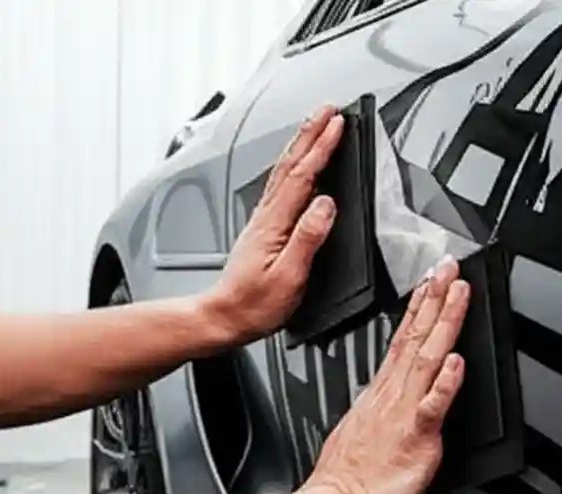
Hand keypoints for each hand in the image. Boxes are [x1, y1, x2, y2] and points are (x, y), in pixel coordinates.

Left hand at [202, 105, 344, 344]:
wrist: (224, 316)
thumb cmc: (255, 304)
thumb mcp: (289, 276)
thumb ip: (308, 238)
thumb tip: (326, 205)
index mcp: (275, 223)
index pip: (302, 176)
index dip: (321, 147)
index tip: (337, 125)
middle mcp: (266, 215)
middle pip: (291, 164)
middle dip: (311, 133)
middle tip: (328, 110)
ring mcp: (263, 219)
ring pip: (284, 170)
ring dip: (301, 144)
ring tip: (316, 126)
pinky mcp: (264, 226)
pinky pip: (280, 185)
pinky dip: (293, 165)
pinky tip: (298, 164)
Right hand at [303, 257, 469, 493]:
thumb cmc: (347, 484)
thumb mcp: (364, 436)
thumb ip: (381, 414)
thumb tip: (389, 406)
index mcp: (381, 396)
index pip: (403, 341)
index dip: (419, 309)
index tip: (431, 282)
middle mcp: (392, 397)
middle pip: (417, 337)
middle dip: (435, 299)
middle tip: (449, 266)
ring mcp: (402, 414)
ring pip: (428, 358)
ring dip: (444, 323)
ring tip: (458, 293)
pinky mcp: (414, 438)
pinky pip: (433, 406)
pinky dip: (446, 383)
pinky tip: (457, 360)